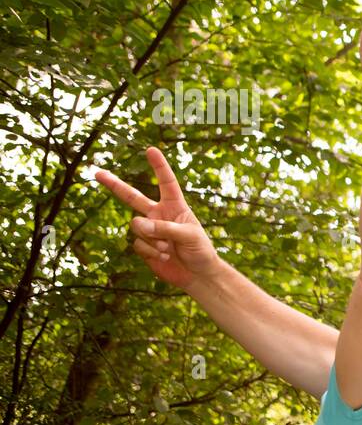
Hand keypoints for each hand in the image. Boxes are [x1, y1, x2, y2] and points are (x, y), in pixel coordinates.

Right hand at [94, 147, 220, 289]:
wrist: (197, 275)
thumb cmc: (200, 251)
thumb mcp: (189, 236)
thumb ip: (165, 228)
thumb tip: (137, 224)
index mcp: (175, 206)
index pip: (166, 183)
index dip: (159, 166)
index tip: (151, 150)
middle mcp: (158, 215)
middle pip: (132, 197)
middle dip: (114, 185)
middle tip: (97, 172)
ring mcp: (149, 230)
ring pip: (137, 226)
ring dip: (152, 239)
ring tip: (169, 249)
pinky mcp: (144, 246)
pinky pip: (137, 244)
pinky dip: (151, 251)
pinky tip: (165, 257)